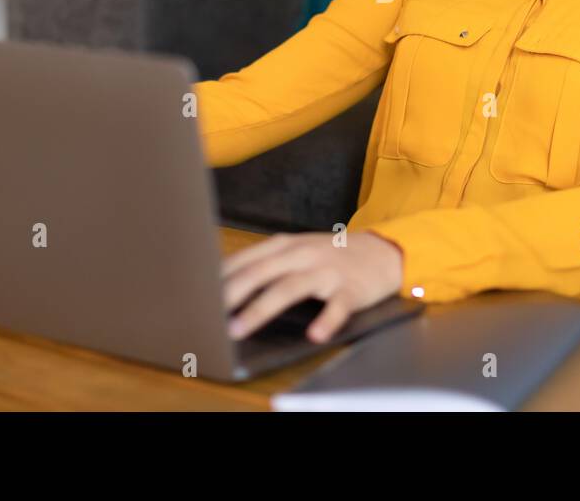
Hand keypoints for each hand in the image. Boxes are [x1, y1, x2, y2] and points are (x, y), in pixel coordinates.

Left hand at [221, 231, 403, 343]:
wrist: (381, 251)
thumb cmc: (330, 255)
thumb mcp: (296, 250)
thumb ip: (265, 262)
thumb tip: (223, 281)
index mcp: (285, 245)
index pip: (246, 259)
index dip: (221, 278)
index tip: (198, 296)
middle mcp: (303, 254)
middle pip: (261, 272)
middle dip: (232, 293)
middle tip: (209, 314)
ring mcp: (327, 271)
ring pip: (290, 288)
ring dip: (261, 308)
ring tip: (240, 328)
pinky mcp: (351, 289)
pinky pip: (337, 306)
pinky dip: (326, 320)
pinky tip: (314, 334)